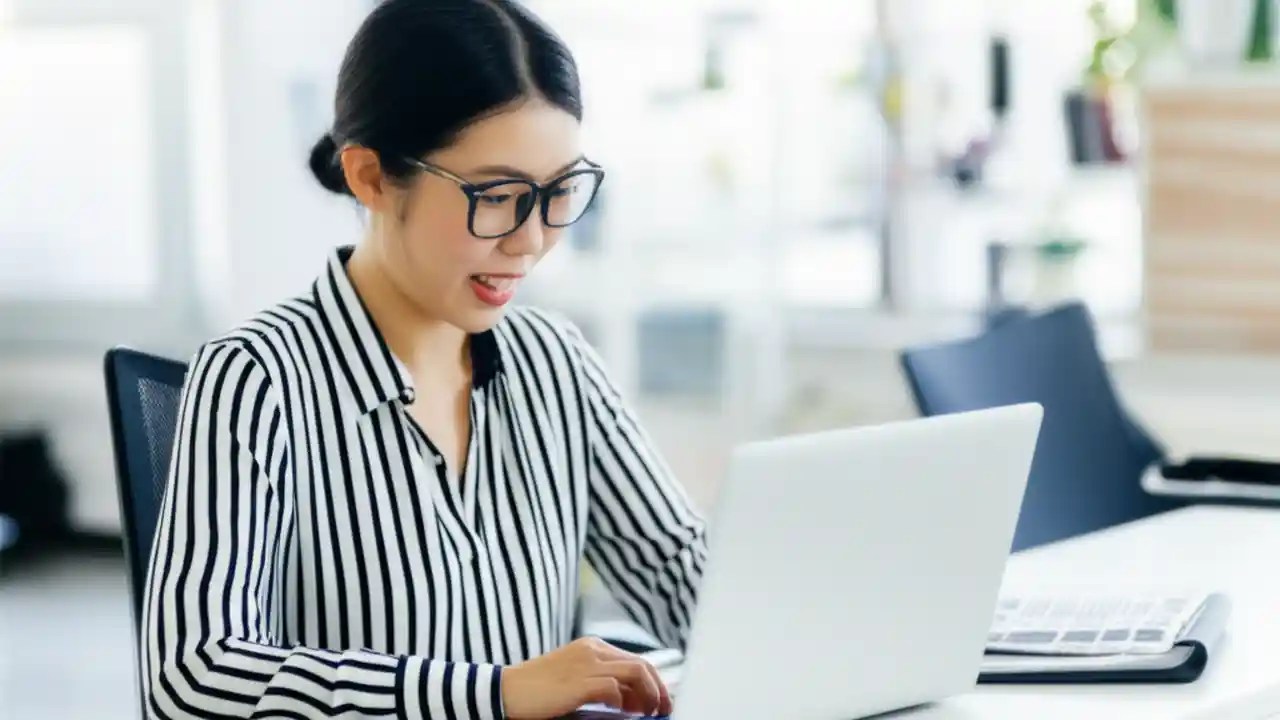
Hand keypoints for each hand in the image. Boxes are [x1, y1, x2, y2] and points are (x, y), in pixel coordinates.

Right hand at [501, 637, 672, 718]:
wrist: (507, 691)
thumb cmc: (539, 690)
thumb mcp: (575, 679)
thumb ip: (602, 681)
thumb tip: (633, 698)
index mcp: (592, 646)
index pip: (635, 660)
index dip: (653, 682)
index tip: (659, 701)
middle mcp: (592, 650)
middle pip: (641, 665)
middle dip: (659, 689)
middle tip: (664, 710)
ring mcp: (586, 664)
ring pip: (635, 673)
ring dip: (649, 695)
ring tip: (649, 713)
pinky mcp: (578, 682)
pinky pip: (614, 688)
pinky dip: (623, 701)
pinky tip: (621, 711)